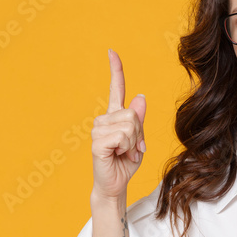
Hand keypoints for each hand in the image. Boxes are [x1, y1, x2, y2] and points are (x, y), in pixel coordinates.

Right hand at [90, 49, 146, 201]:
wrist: (116, 185)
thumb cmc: (125, 163)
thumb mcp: (139, 140)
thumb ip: (139, 120)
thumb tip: (140, 96)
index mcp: (115, 116)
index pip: (116, 89)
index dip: (116, 70)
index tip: (111, 52)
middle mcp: (104, 119)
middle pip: (132, 114)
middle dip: (139, 134)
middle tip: (131, 148)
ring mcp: (98, 130)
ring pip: (129, 125)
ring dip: (133, 142)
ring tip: (123, 152)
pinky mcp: (96, 142)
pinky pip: (121, 136)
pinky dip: (126, 147)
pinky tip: (117, 155)